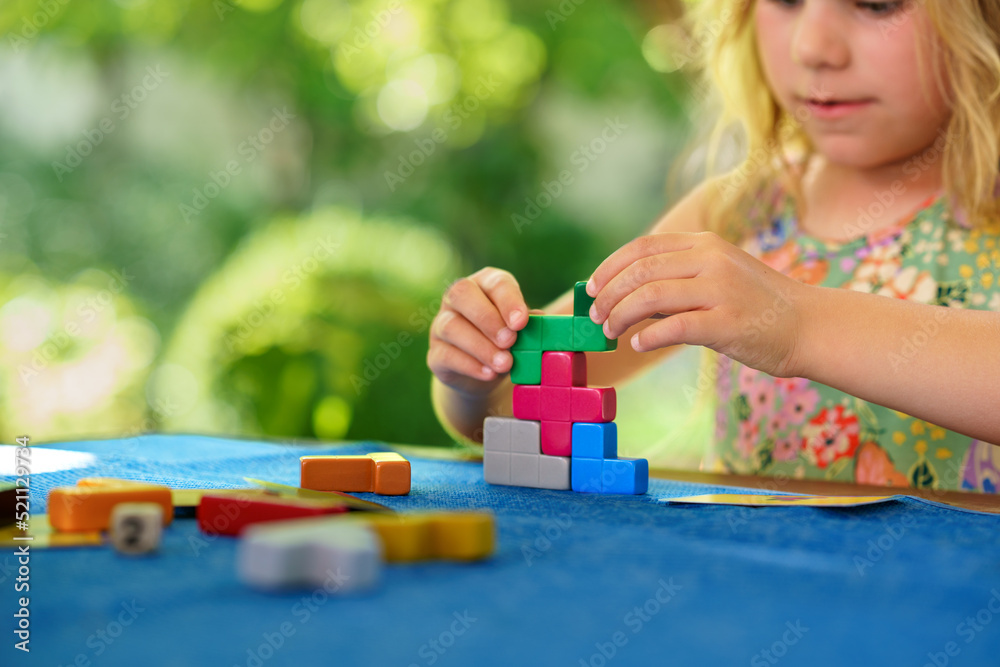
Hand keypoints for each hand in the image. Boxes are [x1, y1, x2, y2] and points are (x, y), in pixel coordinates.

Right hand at [428, 267, 528, 395]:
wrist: (485, 374)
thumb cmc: (507, 342)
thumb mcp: (522, 332)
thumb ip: (529, 324)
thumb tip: (539, 318)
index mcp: (484, 285)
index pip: (494, 282)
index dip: (509, 300)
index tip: (522, 322)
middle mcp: (457, 299)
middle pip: (462, 294)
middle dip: (488, 318)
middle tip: (510, 340)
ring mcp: (441, 326)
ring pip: (451, 327)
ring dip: (481, 346)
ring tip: (505, 363)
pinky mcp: (435, 354)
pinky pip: (445, 355)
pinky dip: (469, 365)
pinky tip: (489, 374)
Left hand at [586, 232, 806, 376]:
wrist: (810, 326)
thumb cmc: (757, 306)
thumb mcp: (719, 275)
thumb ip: (679, 277)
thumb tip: (626, 293)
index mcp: (705, 244)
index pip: (643, 246)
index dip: (610, 267)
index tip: (592, 287)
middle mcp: (711, 260)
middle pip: (640, 270)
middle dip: (609, 295)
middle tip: (596, 317)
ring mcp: (720, 290)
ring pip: (650, 295)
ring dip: (621, 315)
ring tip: (611, 332)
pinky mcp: (727, 323)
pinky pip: (674, 326)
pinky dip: (648, 336)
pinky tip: (638, 345)